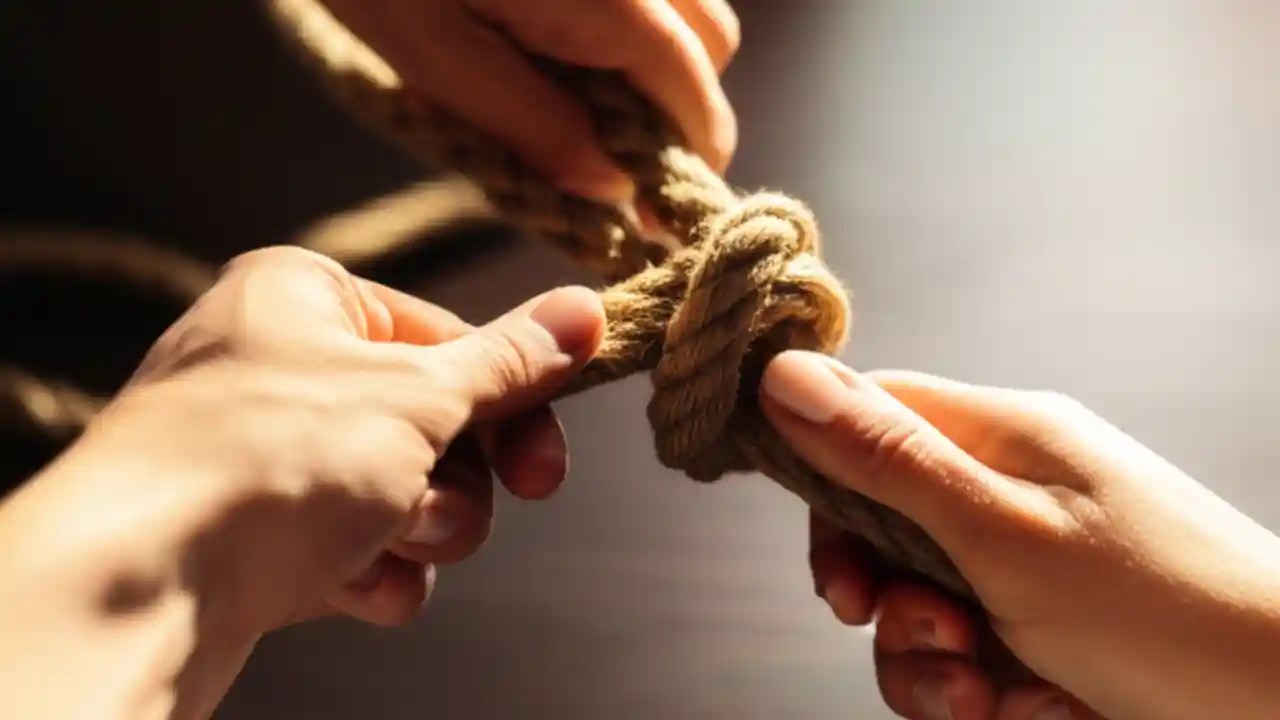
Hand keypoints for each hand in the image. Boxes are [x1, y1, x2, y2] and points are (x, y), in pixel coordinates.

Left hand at [101, 246, 603, 629]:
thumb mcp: (417, 393)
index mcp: (307, 297)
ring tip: (390, 538)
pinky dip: (374, 571)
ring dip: (425, 525)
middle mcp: (281, 367)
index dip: (514, 393)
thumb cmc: (266, 459)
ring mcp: (269, 457)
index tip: (551, 445)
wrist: (135, 586)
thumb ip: (510, 360)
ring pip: (406, 490)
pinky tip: (349, 584)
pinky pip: (358, 548)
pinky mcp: (260, 536)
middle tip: (524, 489)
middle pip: (434, 418)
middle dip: (467, 473)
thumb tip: (586, 311)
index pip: (448, 337)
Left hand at [317, 0, 738, 200]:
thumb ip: (528, 123)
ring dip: (651, 59)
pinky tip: (552, 25)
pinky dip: (627, 18)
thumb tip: (609, 188)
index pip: (694, 98)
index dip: (679, 166)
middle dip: (669, 108)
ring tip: (563, 78)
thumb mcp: (434, 52)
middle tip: (592, 141)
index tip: (643, 216)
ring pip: (689, 9)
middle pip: (711, 47)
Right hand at [760, 352, 1279, 719]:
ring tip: (991, 699)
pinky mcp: (1046, 635)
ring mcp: (1030, 568)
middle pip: (884, 527)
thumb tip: (781, 372)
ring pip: (917, 609)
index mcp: (1007, 437)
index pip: (873, 414)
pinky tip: (1039, 714)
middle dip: (889, 604)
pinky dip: (985, 699)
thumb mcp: (1002, 533)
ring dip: (933, 668)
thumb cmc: (1167, 613)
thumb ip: (886, 459)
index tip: (833, 565)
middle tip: (930, 637)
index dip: (827, 479)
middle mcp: (1012, 494)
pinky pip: (966, 661)